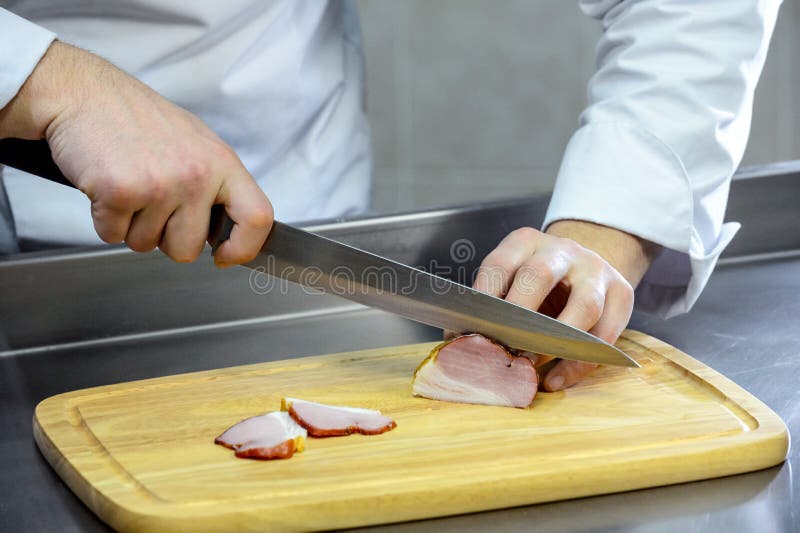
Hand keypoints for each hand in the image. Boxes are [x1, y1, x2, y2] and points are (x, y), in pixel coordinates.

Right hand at [0, 41, 271, 264]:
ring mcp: (159, 185)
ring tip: (128, 184)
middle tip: (151, 203)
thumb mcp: (196, 143)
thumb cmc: (137, 118)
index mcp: (222, 163)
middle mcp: (196, 175)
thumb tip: (230, 228)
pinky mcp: (120, 192)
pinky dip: (103, 219)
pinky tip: (105, 184)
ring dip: (131, 225)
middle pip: (189, 249)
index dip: (244, 247)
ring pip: (146, 245)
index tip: (226, 255)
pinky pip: (112, 235)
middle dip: (165, 238)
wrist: (82, 92)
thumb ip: (216, 185)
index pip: (257, 218)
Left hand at [471, 220, 659, 390]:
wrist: (584, 264)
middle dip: (519, 318)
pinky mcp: (622, 292)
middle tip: (503, 351)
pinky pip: (605, 333)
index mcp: (525, 242)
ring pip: (584, 306)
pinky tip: (556, 380)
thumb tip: (456, 343)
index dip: (482, 300)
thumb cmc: (536, 282)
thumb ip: (489, 305)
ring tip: (531, 368)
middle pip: (540, 276)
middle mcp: (562, 250)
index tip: (468, 334)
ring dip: (556, 344)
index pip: (499, 264)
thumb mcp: (510, 279)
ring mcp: (595, 269)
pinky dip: (579, 363)